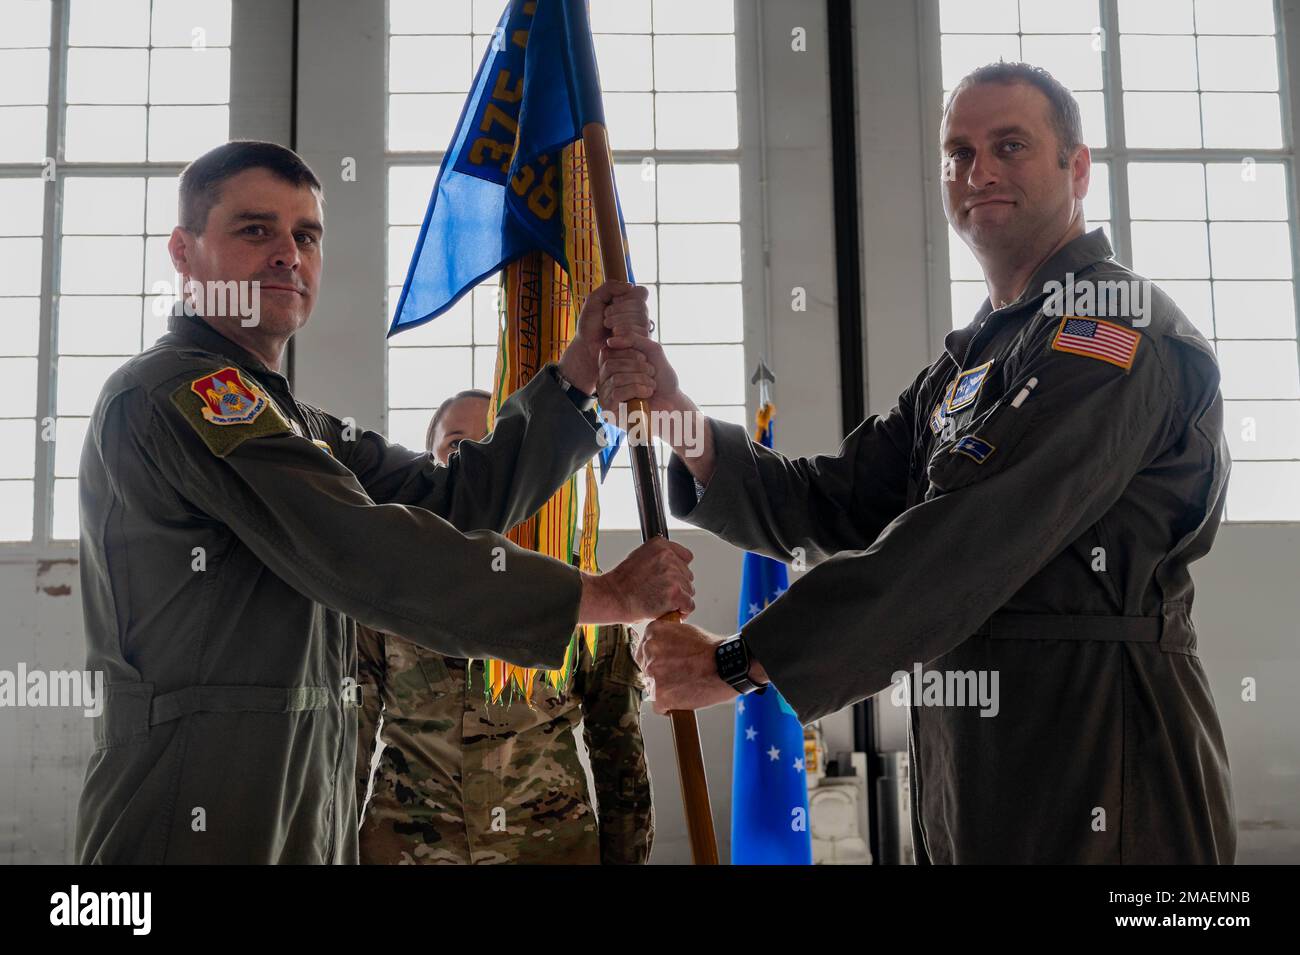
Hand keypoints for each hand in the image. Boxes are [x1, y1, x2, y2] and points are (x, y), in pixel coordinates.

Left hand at [557, 281, 649, 394]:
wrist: (586, 346)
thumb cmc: (590, 324)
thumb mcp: (594, 299)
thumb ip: (610, 287)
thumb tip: (630, 286)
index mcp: (631, 303)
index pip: (642, 292)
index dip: (627, 296)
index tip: (613, 302)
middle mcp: (640, 315)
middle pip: (641, 306)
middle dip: (619, 310)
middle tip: (605, 317)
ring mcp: (642, 330)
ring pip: (641, 320)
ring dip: (619, 321)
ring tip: (607, 327)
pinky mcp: (640, 345)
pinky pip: (640, 334)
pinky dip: (623, 334)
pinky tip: (612, 338)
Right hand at [577, 537, 694, 623]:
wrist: (612, 597)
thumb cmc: (622, 582)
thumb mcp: (640, 556)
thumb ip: (660, 557)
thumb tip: (675, 564)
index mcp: (660, 545)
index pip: (686, 557)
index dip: (678, 570)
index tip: (669, 578)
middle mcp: (668, 557)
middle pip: (688, 575)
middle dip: (678, 585)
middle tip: (659, 591)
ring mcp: (672, 575)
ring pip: (689, 590)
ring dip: (678, 598)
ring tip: (659, 600)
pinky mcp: (674, 593)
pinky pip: (689, 604)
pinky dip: (681, 611)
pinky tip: (667, 609)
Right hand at [597, 331, 716, 481]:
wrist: (673, 404)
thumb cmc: (662, 380)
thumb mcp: (651, 350)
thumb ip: (633, 339)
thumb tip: (610, 341)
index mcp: (611, 366)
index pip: (607, 351)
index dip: (628, 352)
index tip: (645, 359)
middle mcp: (604, 380)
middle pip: (610, 365)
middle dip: (636, 366)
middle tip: (651, 373)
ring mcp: (605, 396)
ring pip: (615, 378)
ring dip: (640, 379)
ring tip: (651, 385)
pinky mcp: (609, 411)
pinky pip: (617, 393)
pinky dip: (636, 390)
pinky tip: (647, 394)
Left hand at [635, 620, 736, 713]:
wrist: (727, 665)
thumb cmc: (712, 649)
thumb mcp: (685, 631)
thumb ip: (667, 640)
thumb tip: (659, 652)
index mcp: (653, 632)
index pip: (644, 651)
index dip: (657, 660)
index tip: (669, 664)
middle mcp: (649, 652)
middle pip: (646, 669)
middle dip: (660, 674)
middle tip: (679, 676)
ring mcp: (653, 674)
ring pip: (652, 688)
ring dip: (665, 690)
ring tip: (685, 687)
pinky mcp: (660, 695)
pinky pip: (658, 706)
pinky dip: (670, 707)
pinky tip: (683, 701)